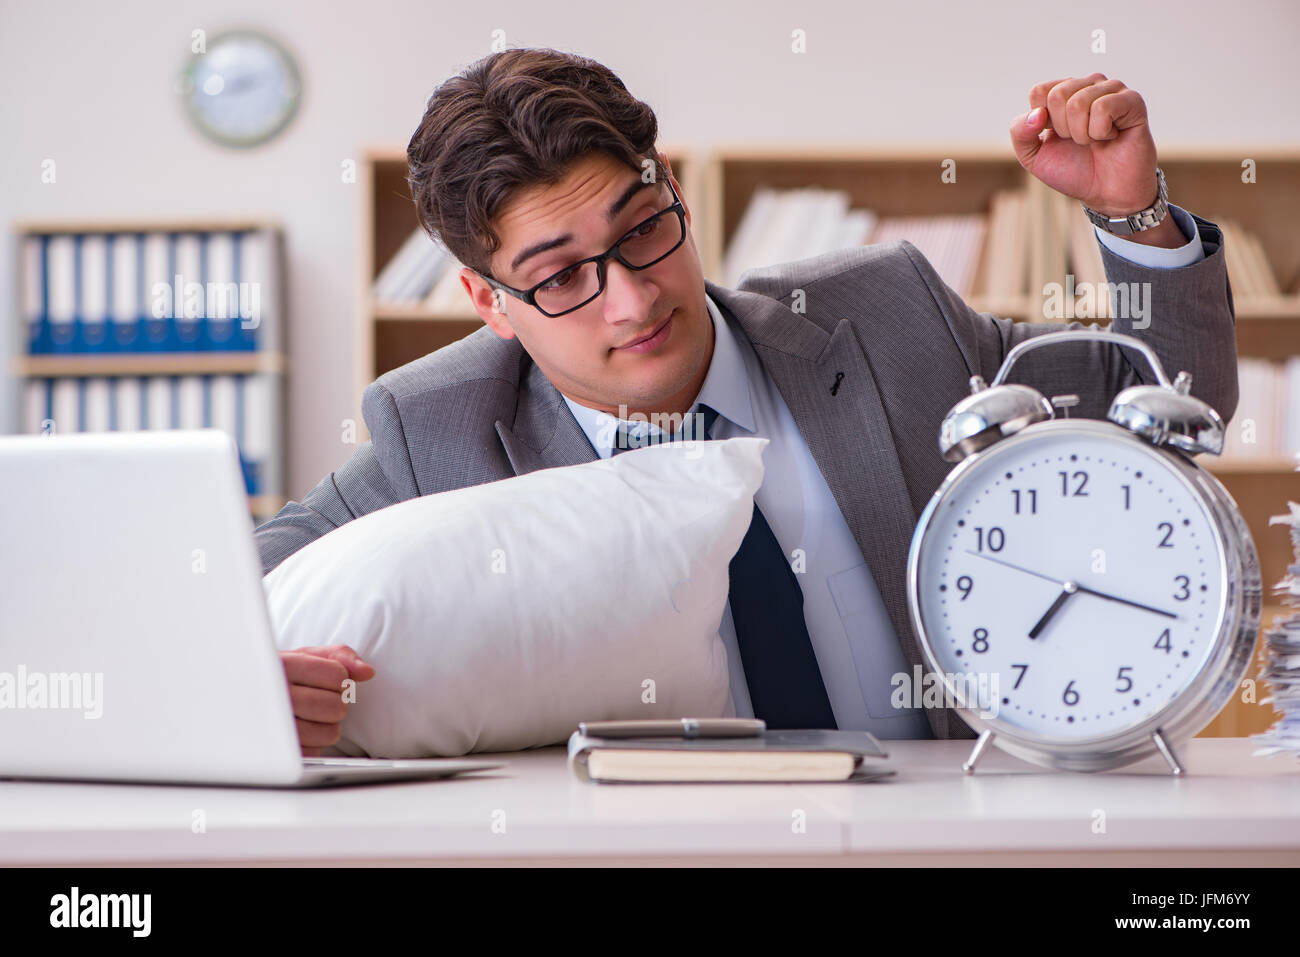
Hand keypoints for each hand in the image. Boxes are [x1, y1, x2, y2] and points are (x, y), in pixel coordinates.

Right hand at [280, 645, 375, 755]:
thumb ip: (341, 656)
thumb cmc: (284, 677)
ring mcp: (274, 727)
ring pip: (330, 732)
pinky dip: (315, 744)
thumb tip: (367, 672)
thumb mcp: (307, 656)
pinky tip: (300, 731)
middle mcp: (275, 696)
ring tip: (308, 716)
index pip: (338, 675)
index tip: (325, 680)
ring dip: (327, 726)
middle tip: (318, 700)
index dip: (340, 679)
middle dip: (335, 703)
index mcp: (283, 666)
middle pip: (335, 706)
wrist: (248, 697)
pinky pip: (317, 753)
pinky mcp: (278, 753)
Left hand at [1009, 74, 1158, 216]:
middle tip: (1080, 142)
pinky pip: (1103, 107)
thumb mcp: (1034, 157)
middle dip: (1063, 129)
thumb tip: (1037, 113)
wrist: (1106, 194)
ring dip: (1082, 134)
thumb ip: (1020, 133)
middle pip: (1057, 95)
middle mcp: (1088, 85)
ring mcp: (1111, 90)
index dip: (1042, 123)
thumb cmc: (1073, 171)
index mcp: (1064, 93)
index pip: (1039, 91)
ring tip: (1096, 141)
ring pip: (1078, 102)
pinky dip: (1100, 132)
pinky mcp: (1132, 100)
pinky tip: (1111, 136)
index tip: (1058, 137)